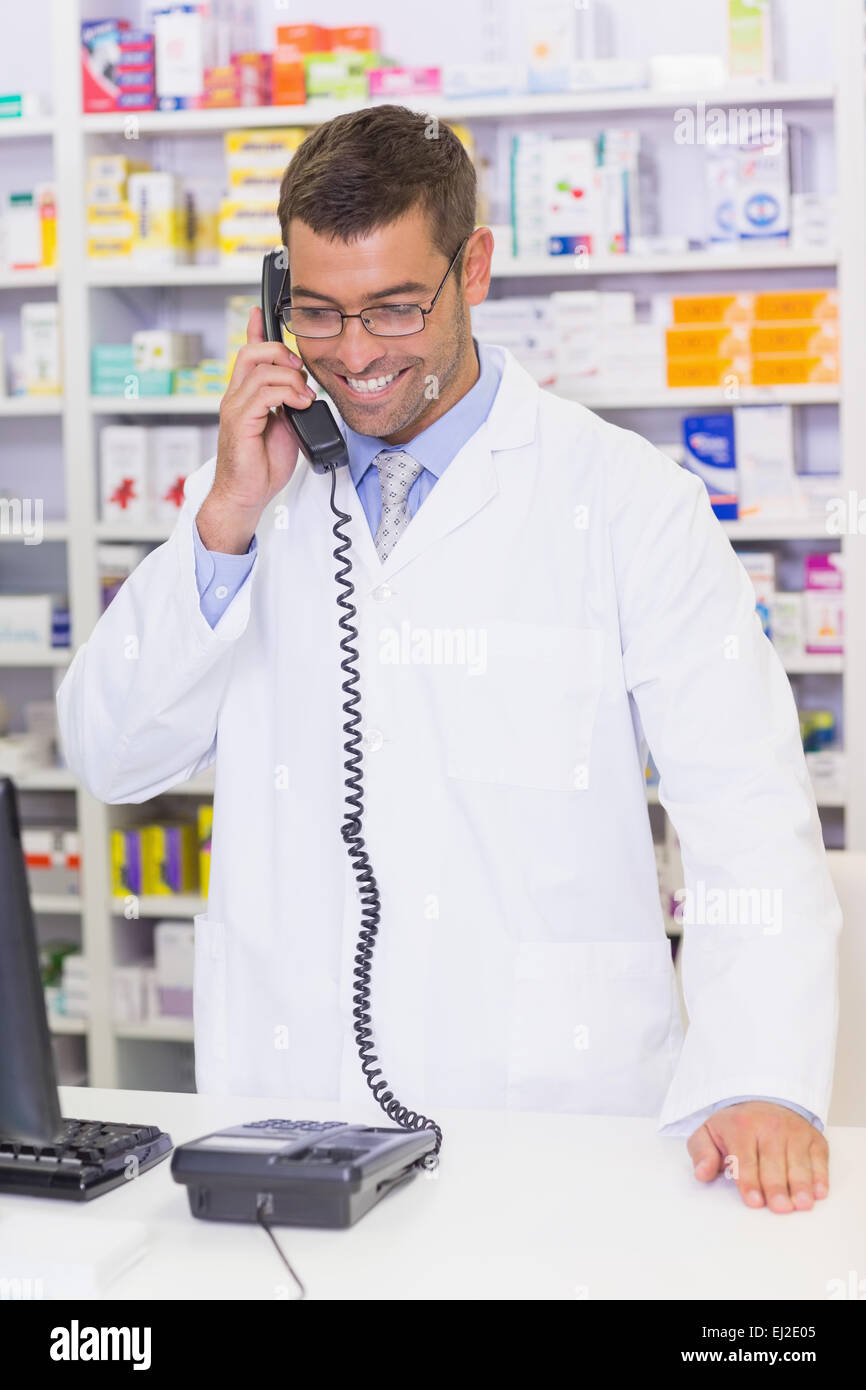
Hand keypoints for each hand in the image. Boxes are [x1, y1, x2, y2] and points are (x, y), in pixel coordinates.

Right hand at [199, 306, 316, 552]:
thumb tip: (305, 390)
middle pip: (251, 352)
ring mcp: (235, 408)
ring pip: (260, 369)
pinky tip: (299, 405)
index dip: (253, 329)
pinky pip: (263, 392)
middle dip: (281, 352)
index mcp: (245, 396)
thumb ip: (288, 405)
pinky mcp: (240, 421)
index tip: (261, 311)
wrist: (246, 495)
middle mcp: (235, 397)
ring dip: (290, 378)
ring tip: (305, 397)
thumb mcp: (283, 427)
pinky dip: (287, 393)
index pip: (246, 353)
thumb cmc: (261, 467)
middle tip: (301, 371)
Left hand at [687, 1100, 828, 1212]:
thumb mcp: (709, 1133)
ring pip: (798, 1162)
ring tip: (802, 1204)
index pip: (745, 1159)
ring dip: (801, 1184)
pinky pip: (819, 1157)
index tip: (754, 1202)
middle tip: (779, 1207)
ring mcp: (794, 1131)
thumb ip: (701, 1154)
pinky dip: (820, 1175)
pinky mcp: (813, 1138)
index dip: (749, 1182)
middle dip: (776, 1186)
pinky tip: (819, 1192)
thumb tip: (702, 1174)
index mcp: (741, 1127)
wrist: (762, 1101)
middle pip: (773, 1163)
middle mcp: (769, 1126)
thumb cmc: (735, 1126)